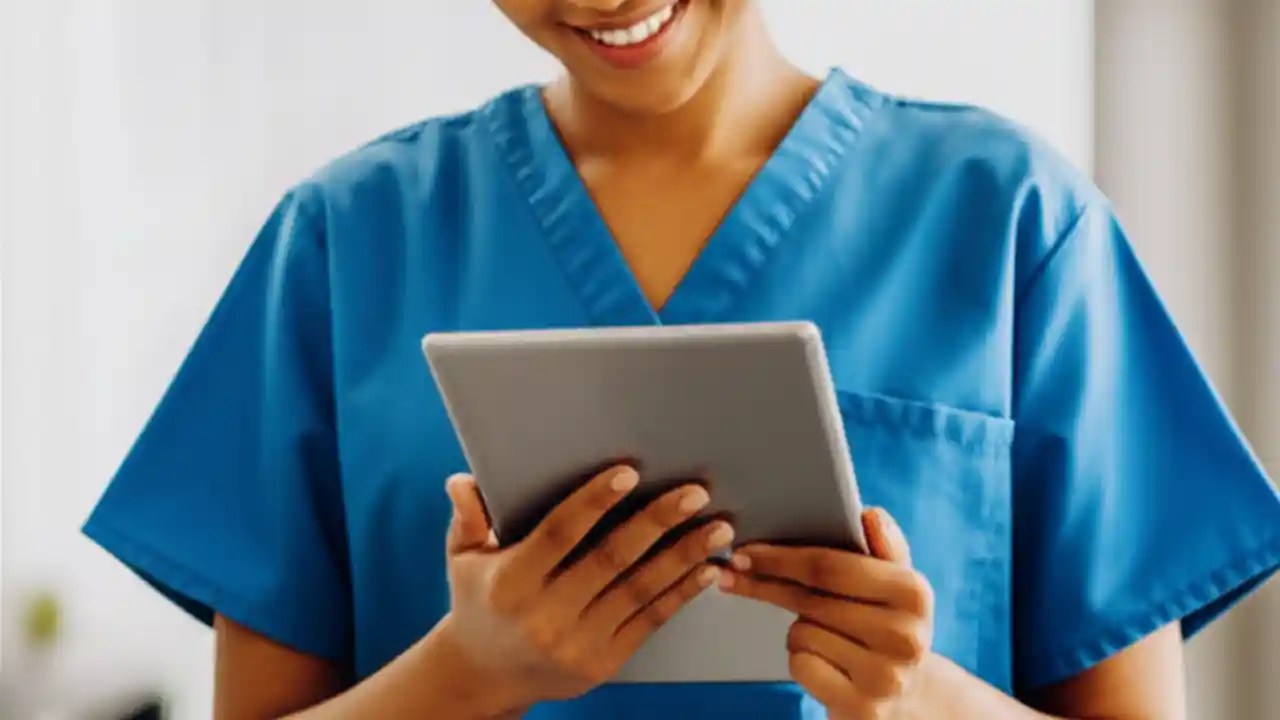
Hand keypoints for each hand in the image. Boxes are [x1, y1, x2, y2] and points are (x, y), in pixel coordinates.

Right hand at [435, 467, 731, 714]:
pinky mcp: (604, 662)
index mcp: (511, 583)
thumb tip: (462, 480)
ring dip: (684, 556)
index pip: (559, 533)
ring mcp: (578, 643)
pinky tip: (705, 567)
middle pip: (611, 559)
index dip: (594, 501)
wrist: (485, 675)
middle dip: (658, 522)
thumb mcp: (463, 558)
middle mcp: (545, 616)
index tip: (628, 472)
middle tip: (694, 492)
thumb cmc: (479, 601)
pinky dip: (681, 592)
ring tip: (717, 527)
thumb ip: (468, 517)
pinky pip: (651, 620)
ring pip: (640, 590)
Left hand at [718, 508, 931, 719]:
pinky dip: (802, 659)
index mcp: (914, 592)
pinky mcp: (863, 709)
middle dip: (767, 583)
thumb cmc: (886, 622)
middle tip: (733, 572)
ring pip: (802, 632)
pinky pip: (802, 665)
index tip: (744, 550)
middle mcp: (906, 637)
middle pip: (809, 599)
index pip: (830, 566)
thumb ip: (883, 544)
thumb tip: (869, 515)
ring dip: (799, 627)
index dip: (780, 557)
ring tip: (823, 631)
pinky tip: (824, 660)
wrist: (907, 693)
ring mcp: (886, 678)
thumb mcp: (894, 581)